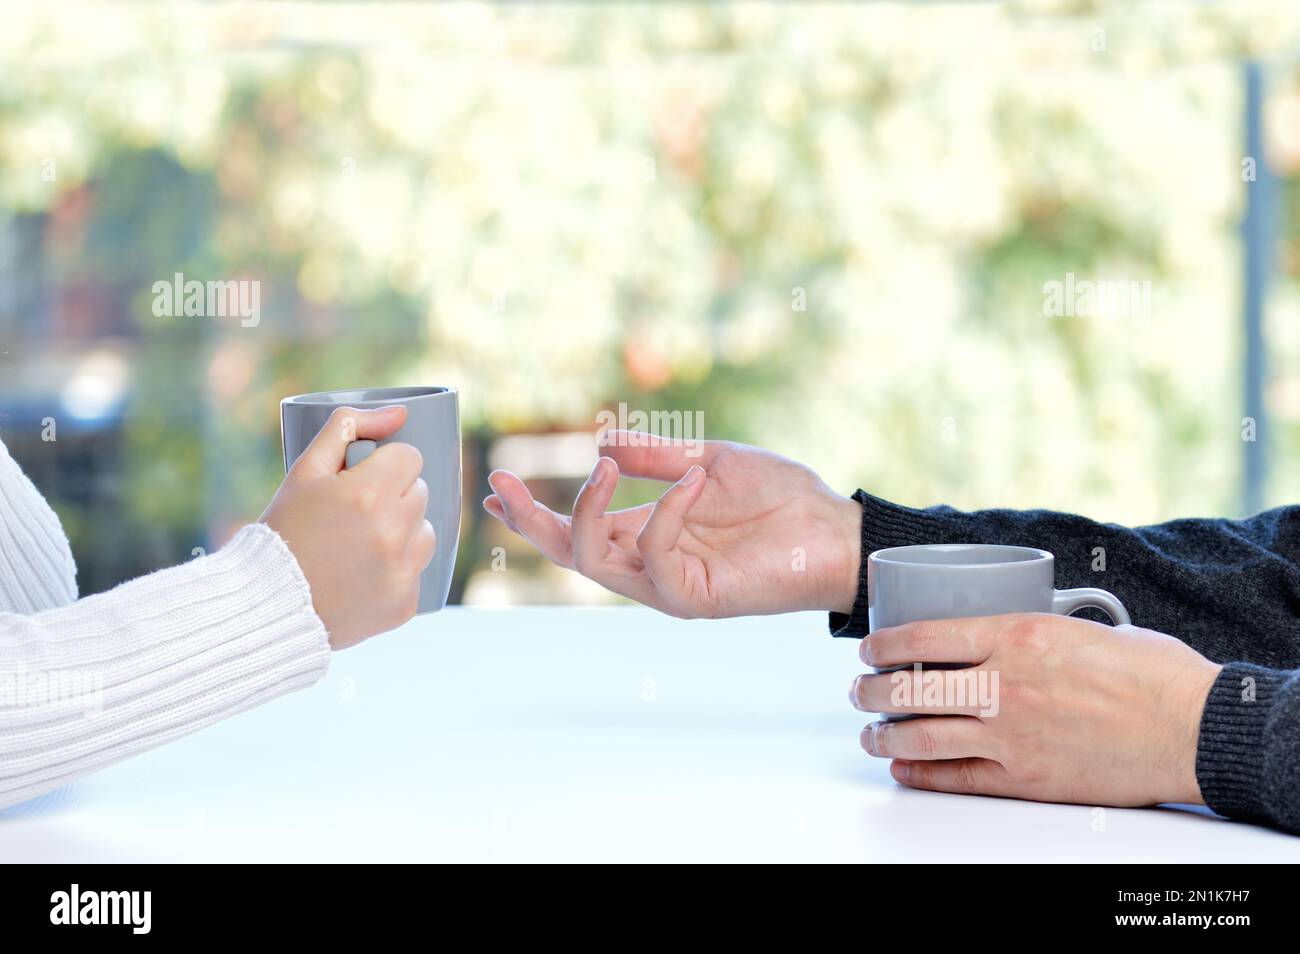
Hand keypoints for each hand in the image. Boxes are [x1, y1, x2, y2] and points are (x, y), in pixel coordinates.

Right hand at [260, 405, 435, 649]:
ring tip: (360, 545)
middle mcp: (393, 532)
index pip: (410, 458)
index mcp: (369, 493)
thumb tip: (399, 413)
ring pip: (425, 532)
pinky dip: (396, 572)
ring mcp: (402, 571)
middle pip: (420, 493)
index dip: (385, 465)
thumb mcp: (305, 470)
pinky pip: (417, 572)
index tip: (362, 480)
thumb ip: (348, 427)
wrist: (267, 604)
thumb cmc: (284, 531)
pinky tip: (361, 576)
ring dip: (402, 533)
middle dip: (392, 497)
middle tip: (355, 514)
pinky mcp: (405, 603)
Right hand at [482, 431, 861, 617]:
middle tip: (501, 484)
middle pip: (568, 552)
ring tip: (604, 468)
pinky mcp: (695, 597)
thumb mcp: (709, 460)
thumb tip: (600, 443)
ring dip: (588, 510)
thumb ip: (656, 456)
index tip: (494, 486)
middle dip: (529, 521)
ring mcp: (668, 584)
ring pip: (595, 561)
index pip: (576, 529)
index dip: (533, 512)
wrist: (833, 528)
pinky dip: (664, 514)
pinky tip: (691, 482)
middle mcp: (649, 563)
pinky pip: (655, 558)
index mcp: (647, 532)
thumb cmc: (779, 498)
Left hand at [849, 614, 1221, 806]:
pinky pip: (956, 778)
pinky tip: (903, 769)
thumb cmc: (1151, 674)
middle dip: (872, 691)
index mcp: (1019, 636)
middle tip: (859, 691)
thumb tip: (1003, 635)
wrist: (1194, 728)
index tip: (868, 649)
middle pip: (913, 688)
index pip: (926, 637)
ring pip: (923, 736)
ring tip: (870, 733)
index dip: (884, 644)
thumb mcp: (1083, 628)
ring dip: (885, 735)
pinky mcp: (1026, 778)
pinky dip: (920, 774)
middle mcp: (1005, 684)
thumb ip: (1034, 632)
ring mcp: (1011, 734)